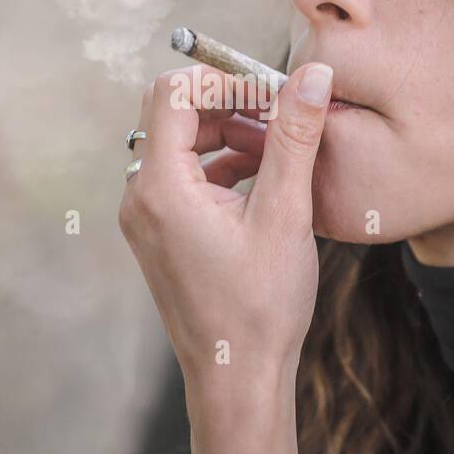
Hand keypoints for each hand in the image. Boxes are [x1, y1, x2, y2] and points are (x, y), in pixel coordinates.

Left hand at [118, 61, 333, 392]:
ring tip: (280, 149)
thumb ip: (294, 137)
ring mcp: (146, 216)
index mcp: (160, 187)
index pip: (175, 94)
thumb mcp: (284, 214)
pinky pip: (184, 176)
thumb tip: (312, 76)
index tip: (271, 93)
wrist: (237, 378)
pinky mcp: (161, 233)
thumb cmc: (258, 307)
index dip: (224, 82)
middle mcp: (140, 196)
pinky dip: (221, 164)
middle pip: (173, 114)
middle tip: (280, 114)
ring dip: (228, 134)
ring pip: (181, 144)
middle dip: (228, 105)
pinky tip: (265, 177)